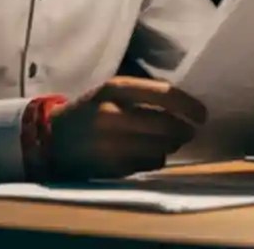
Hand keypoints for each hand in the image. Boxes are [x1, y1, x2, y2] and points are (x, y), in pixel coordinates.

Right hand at [42, 77, 207, 178]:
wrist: (52, 137)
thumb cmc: (90, 111)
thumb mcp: (110, 93)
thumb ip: (143, 96)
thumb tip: (184, 107)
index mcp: (115, 89)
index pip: (164, 94)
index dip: (189, 106)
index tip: (202, 115)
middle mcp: (113, 114)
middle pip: (167, 125)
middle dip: (183, 131)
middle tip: (187, 132)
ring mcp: (111, 142)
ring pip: (161, 147)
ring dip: (169, 146)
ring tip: (165, 142)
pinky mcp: (111, 165)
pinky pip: (149, 164)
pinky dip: (154, 160)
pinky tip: (144, 154)